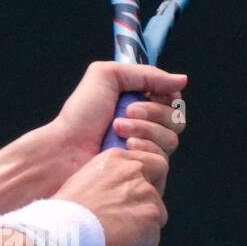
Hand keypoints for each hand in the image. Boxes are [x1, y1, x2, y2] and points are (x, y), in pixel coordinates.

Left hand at [43, 61, 187, 193]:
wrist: (65, 151)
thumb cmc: (80, 116)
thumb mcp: (105, 77)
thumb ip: (144, 73)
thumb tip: (181, 80)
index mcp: (138, 104)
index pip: (172, 101)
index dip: (165, 97)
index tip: (146, 94)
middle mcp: (144, 128)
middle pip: (176, 120)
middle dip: (152, 113)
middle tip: (126, 113)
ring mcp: (144, 151)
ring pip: (171, 140)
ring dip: (145, 131)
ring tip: (118, 130)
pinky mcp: (143, 172)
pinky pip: (162, 162)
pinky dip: (145, 150)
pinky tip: (124, 148)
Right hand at [54, 147, 168, 245]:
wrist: (61, 231)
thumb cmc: (62, 211)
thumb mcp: (82, 179)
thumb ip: (106, 180)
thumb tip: (116, 196)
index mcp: (116, 159)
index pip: (152, 162)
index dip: (150, 177)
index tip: (141, 189)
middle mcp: (134, 172)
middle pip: (157, 188)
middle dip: (148, 204)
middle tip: (131, 220)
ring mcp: (145, 196)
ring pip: (157, 217)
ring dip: (144, 230)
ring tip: (124, 245)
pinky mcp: (150, 222)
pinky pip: (152, 243)